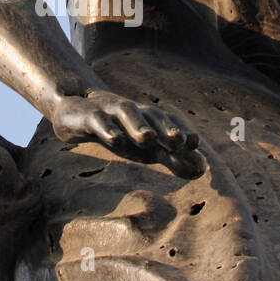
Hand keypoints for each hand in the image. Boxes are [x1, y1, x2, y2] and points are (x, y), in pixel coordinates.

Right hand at [51, 90, 204, 176]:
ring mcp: (111, 111)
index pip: (170, 123)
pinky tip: (116, 140)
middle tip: (180, 141)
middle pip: (153, 115)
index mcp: (149, 120)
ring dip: (139, 125)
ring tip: (149, 138)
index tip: (195, 143)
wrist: (76, 113)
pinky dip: (108, 129)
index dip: (182, 131)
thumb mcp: (147, 148)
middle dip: (167, 127)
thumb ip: (174, 158)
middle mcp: (135, 112)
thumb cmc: (119, 132)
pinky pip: (99, 120)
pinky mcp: (89, 116)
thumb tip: (203, 169)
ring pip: (127, 112)